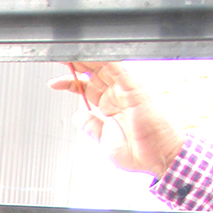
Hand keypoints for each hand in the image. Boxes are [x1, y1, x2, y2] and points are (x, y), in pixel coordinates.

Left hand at [48, 61, 186, 176]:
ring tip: (69, 54)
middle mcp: (117, 95)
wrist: (158, 158)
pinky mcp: (135, 90)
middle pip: (93, 73)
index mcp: (110, 105)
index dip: (70, 82)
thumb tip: (78, 115)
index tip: (53, 83)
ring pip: (104, 68)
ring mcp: (126, 91)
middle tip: (59, 58)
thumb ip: (91, 125)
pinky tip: (92, 56)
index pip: (87, 87)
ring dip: (86, 60)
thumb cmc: (139, 151)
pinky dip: (106, 62)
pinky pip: (119, 71)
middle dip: (76, 65)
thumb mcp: (104, 139)